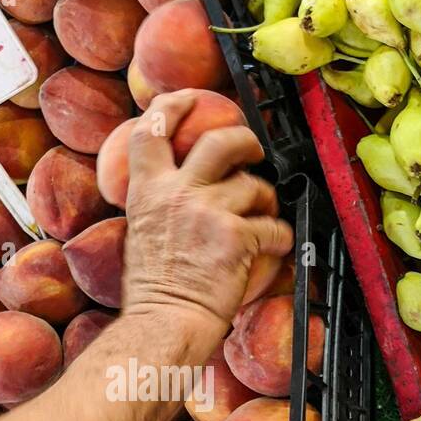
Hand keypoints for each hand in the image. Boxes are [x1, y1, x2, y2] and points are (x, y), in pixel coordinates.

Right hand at [122, 91, 293, 342]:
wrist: (165, 322)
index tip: (190, 97)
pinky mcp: (238, 235)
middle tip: (253, 152)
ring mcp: (208, 212)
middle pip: (219, 140)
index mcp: (146, 191)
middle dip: (245, 140)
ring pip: (253, 185)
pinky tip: (276, 248)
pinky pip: (273, 226)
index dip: (173, 105)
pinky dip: (280, 237)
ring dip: (265, 200)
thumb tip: (177, 187)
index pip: (152, 129)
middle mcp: (176, 193)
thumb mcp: (140, 232)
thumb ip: (158, 202)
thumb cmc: (154, 291)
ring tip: (264, 217)